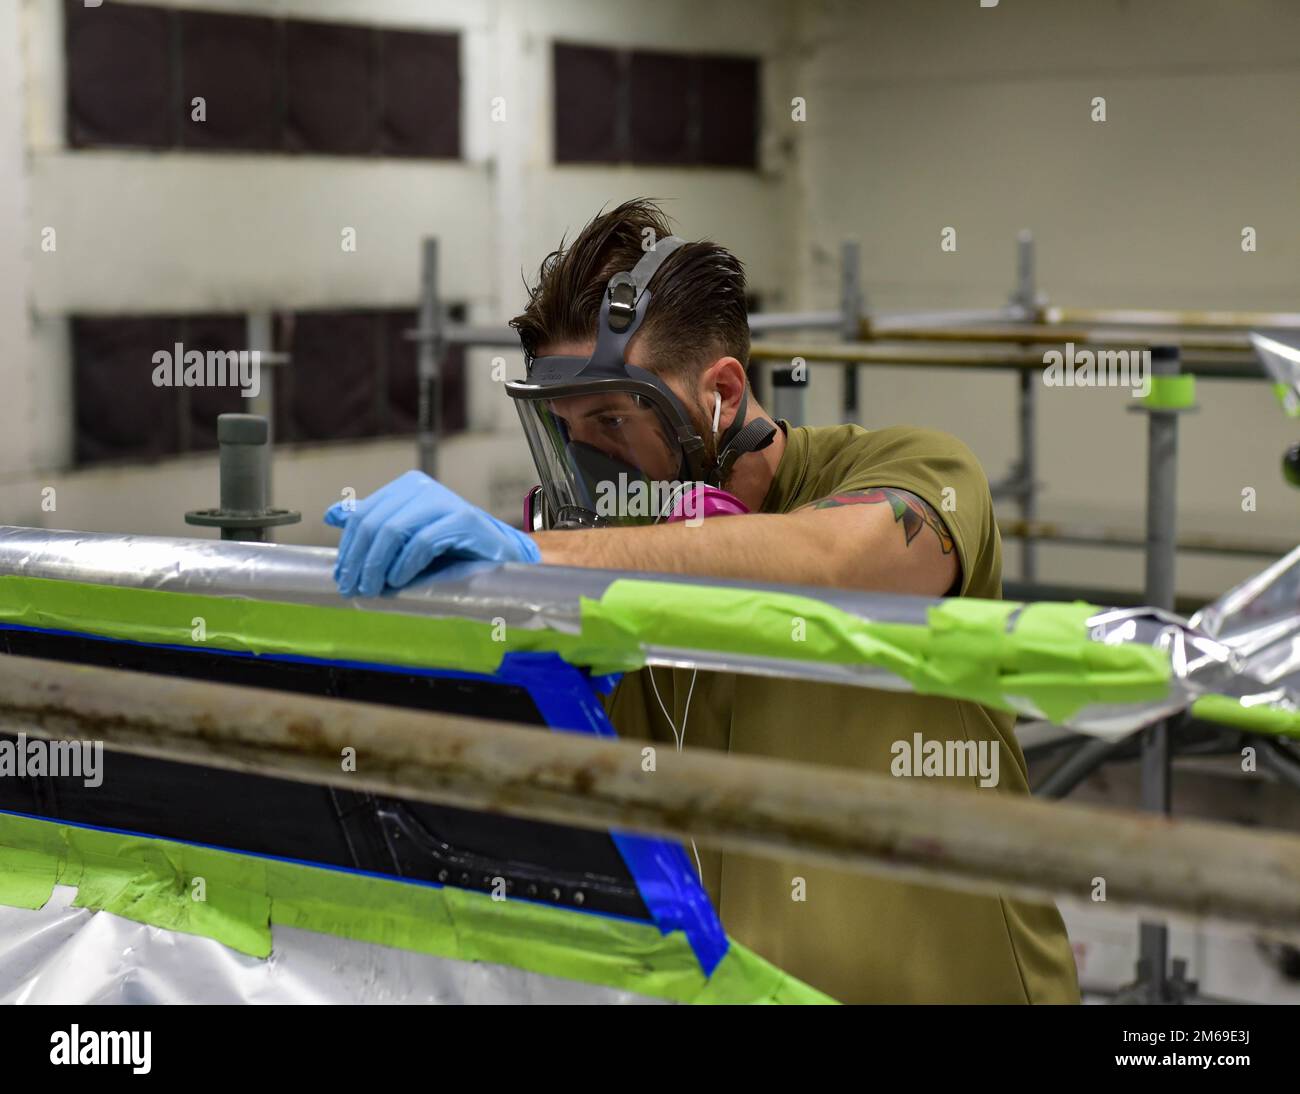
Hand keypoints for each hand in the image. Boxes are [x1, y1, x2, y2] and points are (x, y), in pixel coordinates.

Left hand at [324, 470, 540, 595]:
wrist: (498, 556)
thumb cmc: (451, 549)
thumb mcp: (407, 536)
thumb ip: (374, 523)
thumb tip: (332, 514)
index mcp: (406, 487)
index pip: (362, 515)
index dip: (348, 548)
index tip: (341, 576)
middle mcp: (423, 487)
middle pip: (373, 523)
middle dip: (358, 561)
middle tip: (352, 589)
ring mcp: (444, 501)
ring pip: (393, 531)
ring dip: (376, 566)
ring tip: (372, 589)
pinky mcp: (463, 520)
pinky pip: (422, 542)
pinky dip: (405, 564)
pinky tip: (399, 580)